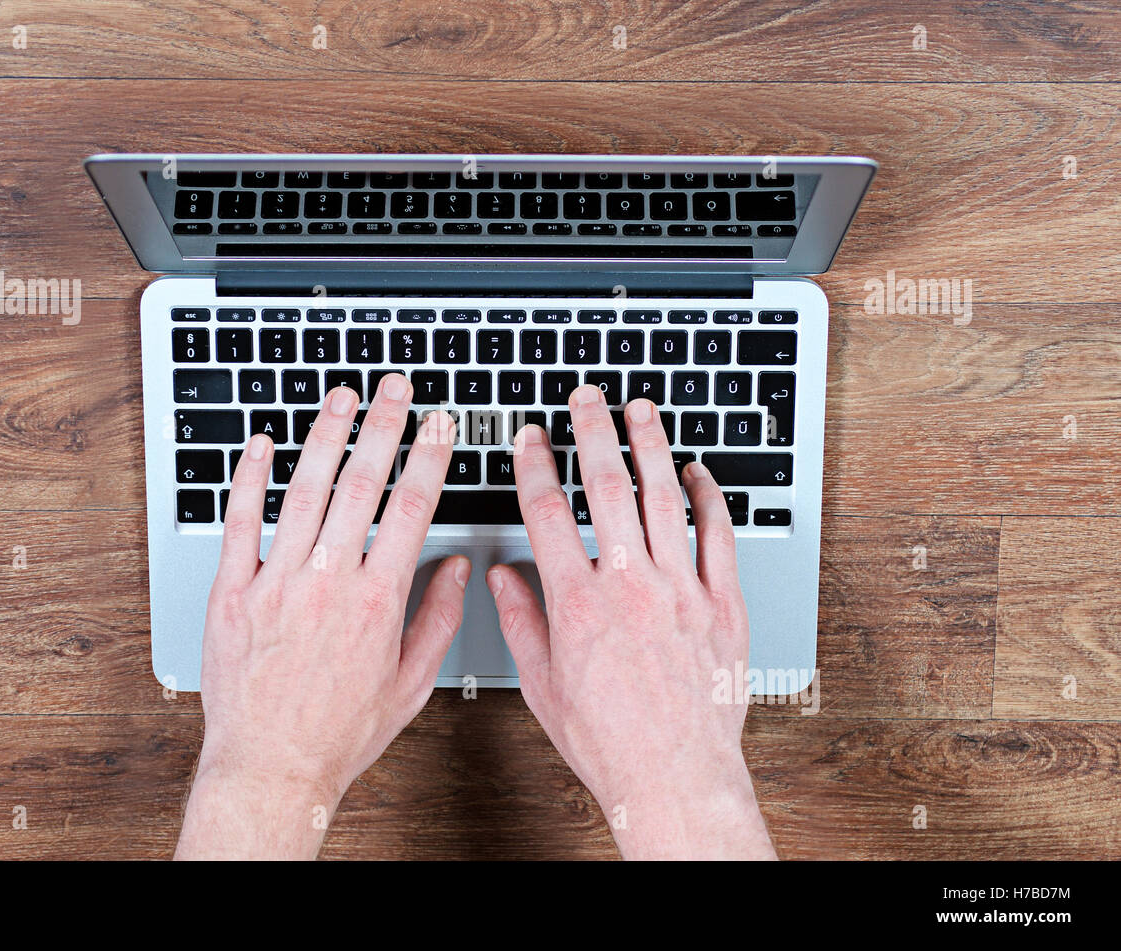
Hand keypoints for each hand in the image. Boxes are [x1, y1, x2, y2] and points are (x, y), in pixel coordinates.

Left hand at [176, 375, 467, 859]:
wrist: (272, 766)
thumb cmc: (339, 732)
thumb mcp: (411, 683)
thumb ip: (438, 619)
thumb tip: (456, 570)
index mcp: (377, 601)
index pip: (411, 508)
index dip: (428, 457)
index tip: (439, 425)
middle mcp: (328, 581)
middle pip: (361, 484)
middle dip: (383, 427)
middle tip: (395, 390)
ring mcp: (277, 582)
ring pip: (304, 491)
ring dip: (326, 437)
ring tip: (342, 399)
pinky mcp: (233, 591)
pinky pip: (240, 522)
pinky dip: (248, 478)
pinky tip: (260, 445)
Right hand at [487, 385, 774, 859]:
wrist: (675, 776)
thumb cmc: (610, 741)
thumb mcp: (543, 686)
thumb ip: (522, 623)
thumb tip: (501, 578)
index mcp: (578, 603)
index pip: (548, 513)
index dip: (533, 465)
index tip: (529, 438)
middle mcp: (630, 585)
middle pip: (607, 488)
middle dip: (592, 433)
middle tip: (586, 399)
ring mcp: (681, 590)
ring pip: (664, 498)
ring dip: (649, 447)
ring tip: (640, 411)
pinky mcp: (722, 604)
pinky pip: (718, 536)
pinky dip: (708, 498)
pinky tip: (697, 472)